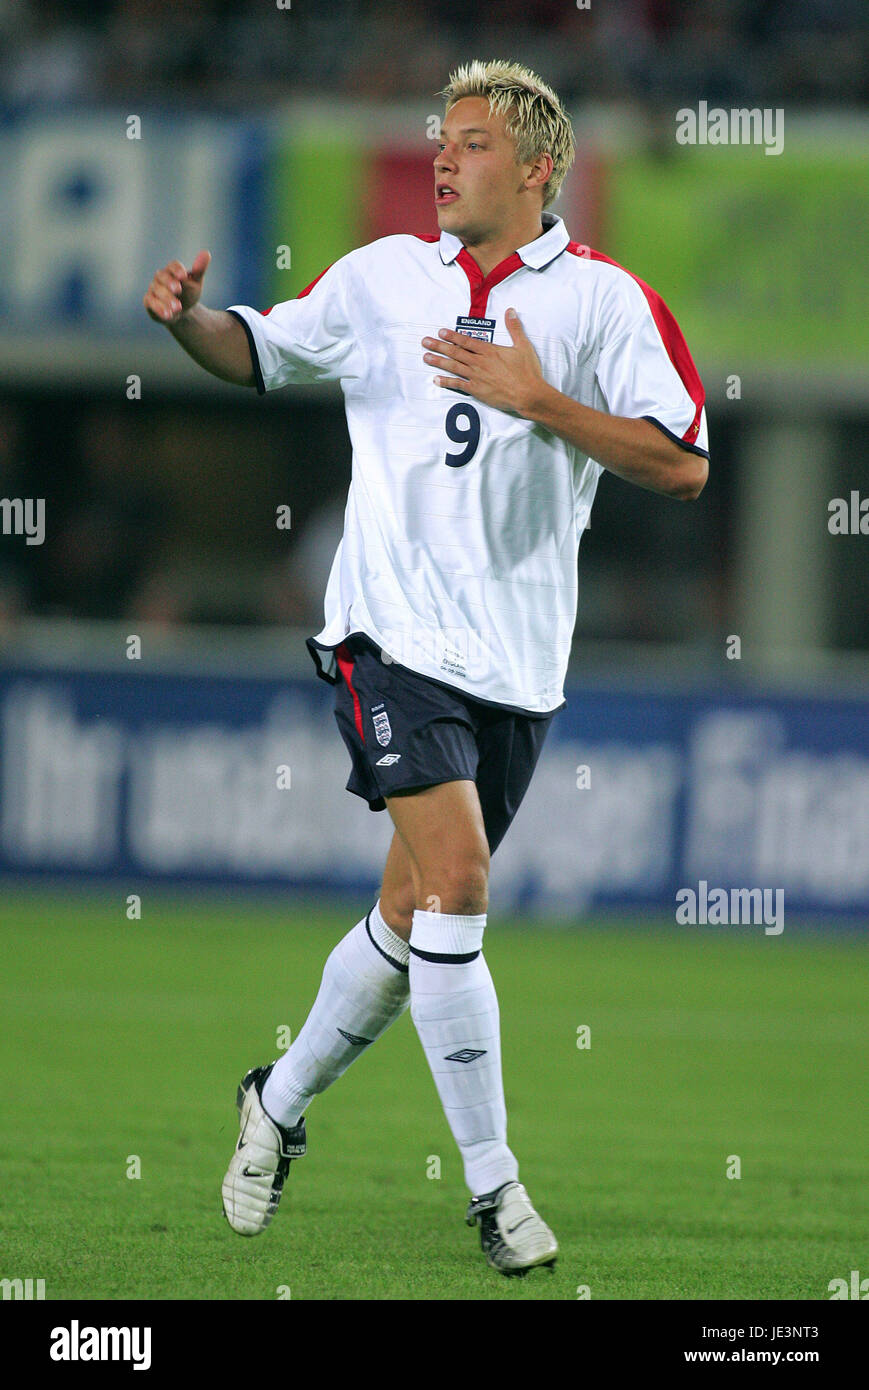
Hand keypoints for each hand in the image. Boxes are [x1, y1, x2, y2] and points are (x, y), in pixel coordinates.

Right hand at [144, 249, 210, 324]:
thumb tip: (206, 253)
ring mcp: (153, 289)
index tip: (184, 276)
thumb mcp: (196, 283)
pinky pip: (151, 303)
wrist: (183, 313)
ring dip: (167, 299)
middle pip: (162, 277)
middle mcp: (160, 278)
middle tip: (178, 290)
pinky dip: (159, 308)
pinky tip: (168, 315)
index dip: (177, 270)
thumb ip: (199, 269)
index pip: (172, 266)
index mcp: (172, 271)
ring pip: (157, 291)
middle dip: (170, 283)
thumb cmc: (188, 294)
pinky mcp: (149, 301)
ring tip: (178, 308)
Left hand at [422, 308, 545, 415]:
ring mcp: (476, 376)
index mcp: (489, 351)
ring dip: (438, 361)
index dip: (452, 336)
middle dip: (438, 346)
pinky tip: (436, 379)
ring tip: (426, 357)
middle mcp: (479, 362)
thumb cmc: (527, 371)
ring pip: (453, 366)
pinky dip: (446, 382)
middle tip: (425, 342)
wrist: (528, 393)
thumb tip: (510, 311)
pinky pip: (458, 385)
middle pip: (455, 352)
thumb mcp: (523, 346)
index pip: (466, 341)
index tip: (440, 332)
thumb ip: (514, 328)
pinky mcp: (477, 390)